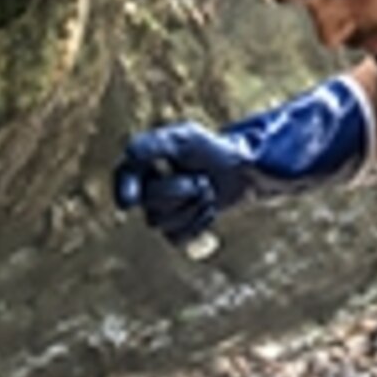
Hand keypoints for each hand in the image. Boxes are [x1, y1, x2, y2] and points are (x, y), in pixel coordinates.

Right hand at [111, 75, 373, 245]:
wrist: (253, 170)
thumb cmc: (222, 149)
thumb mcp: (189, 140)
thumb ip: (157, 143)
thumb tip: (127, 151)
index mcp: (151, 159)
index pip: (125, 174)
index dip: (123, 187)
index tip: (129, 200)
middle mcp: (154, 183)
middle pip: (149, 204)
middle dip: (179, 194)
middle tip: (203, 182)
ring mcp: (169, 207)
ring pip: (164, 223)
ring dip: (192, 210)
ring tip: (211, 194)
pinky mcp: (184, 226)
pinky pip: (178, 237)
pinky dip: (197, 226)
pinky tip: (212, 212)